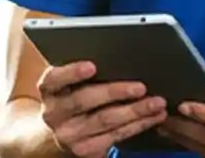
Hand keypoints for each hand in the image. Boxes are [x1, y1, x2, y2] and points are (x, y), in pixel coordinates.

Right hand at [37, 61, 168, 157]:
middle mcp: (53, 113)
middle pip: (84, 101)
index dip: (72, 72)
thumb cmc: (71, 95)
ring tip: (157, 102)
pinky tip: (153, 117)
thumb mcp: (68, 81)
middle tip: (141, 87)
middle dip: (115, 92)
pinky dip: (138, 125)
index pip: (55, 78)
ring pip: (105, 121)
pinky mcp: (85, 150)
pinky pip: (115, 136)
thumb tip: (119, 55)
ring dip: (135, 112)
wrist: (58, 131)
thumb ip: (84, 70)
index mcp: (48, 88)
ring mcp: (68, 135)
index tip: (92, 66)